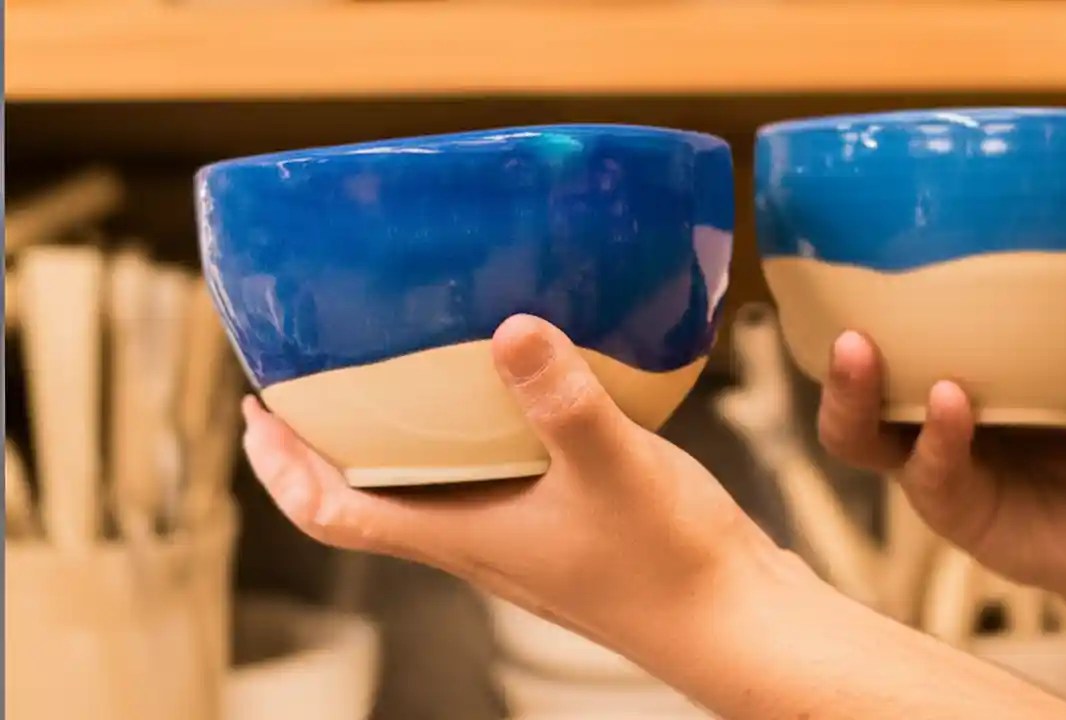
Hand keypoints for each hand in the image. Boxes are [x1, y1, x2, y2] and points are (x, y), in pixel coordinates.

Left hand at [240, 314, 773, 644]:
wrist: (736, 623)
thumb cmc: (669, 566)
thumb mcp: (612, 470)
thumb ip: (562, 400)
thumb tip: (510, 327)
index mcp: (461, 536)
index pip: (332, 513)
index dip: (281, 468)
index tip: (257, 412)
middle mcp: (477, 540)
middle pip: (369, 496)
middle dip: (327, 442)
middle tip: (315, 376)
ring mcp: (521, 537)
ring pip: (430, 487)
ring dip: (398, 438)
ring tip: (399, 371)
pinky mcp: (564, 524)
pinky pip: (492, 476)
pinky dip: (473, 435)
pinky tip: (512, 391)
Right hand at [817, 260, 1065, 603]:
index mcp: (949, 372)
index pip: (878, 338)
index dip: (848, 302)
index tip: (852, 252)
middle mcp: (924, 419)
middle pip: (847, 393)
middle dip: (832, 365)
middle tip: (845, 324)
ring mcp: (934, 469)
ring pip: (859, 441)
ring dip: (852, 400)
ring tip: (862, 355)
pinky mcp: (960, 516)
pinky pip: (930, 480)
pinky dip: (937, 443)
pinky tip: (952, 406)